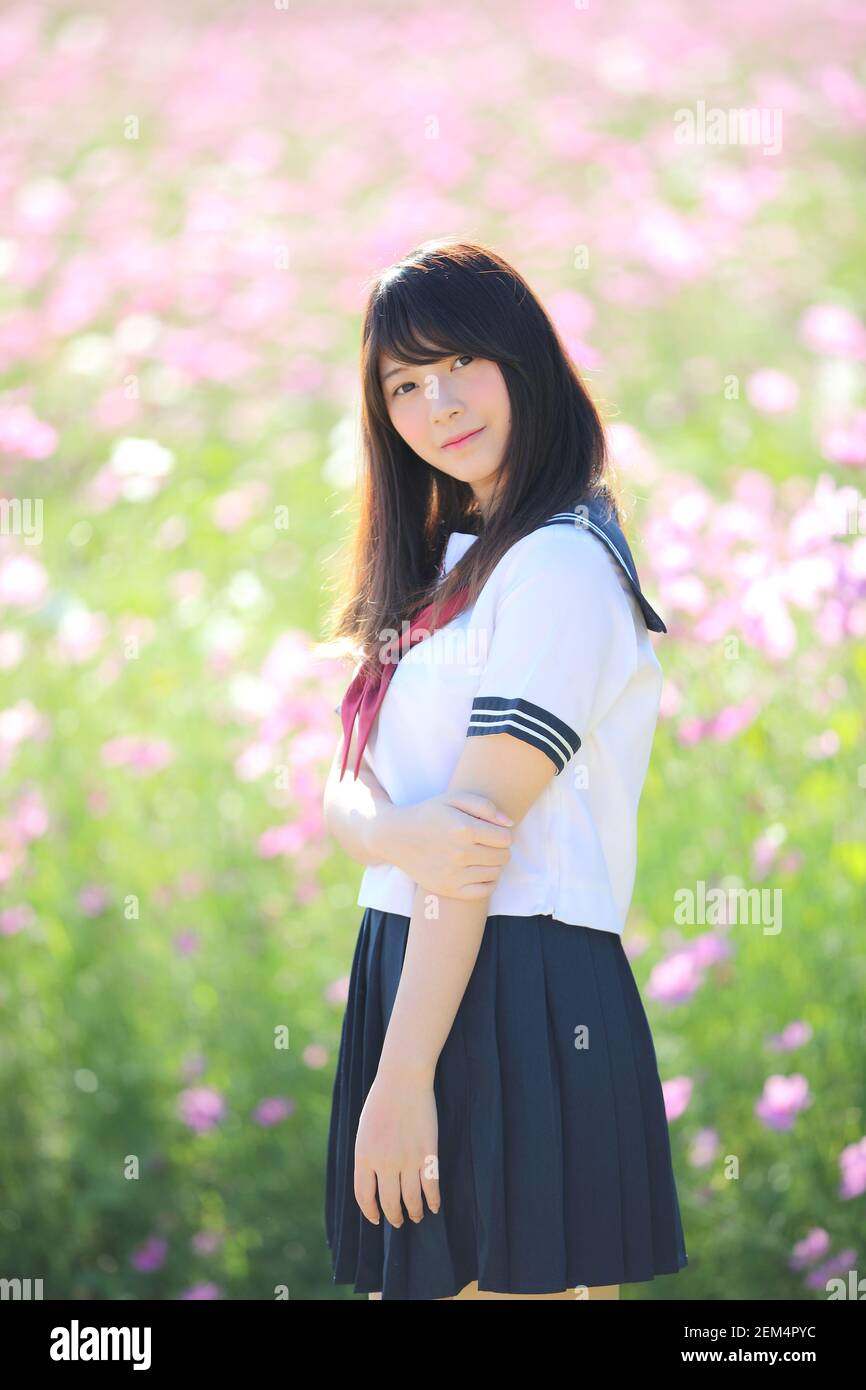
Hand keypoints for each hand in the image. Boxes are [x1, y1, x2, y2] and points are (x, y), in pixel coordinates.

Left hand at [354, 1068, 440, 1226]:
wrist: (402, 1079)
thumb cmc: (382, 1101)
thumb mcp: (364, 1131)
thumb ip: (367, 1156)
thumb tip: (372, 1182)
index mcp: (363, 1156)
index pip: (364, 1196)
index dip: (371, 1212)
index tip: (376, 1218)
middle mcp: (384, 1162)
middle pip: (389, 1202)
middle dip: (394, 1216)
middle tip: (399, 1221)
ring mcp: (407, 1159)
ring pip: (411, 1199)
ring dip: (414, 1212)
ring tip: (416, 1216)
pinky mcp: (427, 1153)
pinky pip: (431, 1186)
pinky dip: (432, 1200)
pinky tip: (433, 1206)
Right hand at [380, 791, 513, 899]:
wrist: (395, 837)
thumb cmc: (428, 814)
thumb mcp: (453, 799)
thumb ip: (485, 806)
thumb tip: (509, 824)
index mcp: (463, 829)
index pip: (506, 838)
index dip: (503, 834)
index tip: (493, 831)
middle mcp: (459, 853)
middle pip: (503, 857)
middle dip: (500, 849)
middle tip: (487, 843)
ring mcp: (453, 874)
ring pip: (495, 873)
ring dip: (493, 864)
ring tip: (480, 855)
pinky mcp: (448, 889)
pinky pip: (484, 891)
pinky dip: (487, 882)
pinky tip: (479, 871)